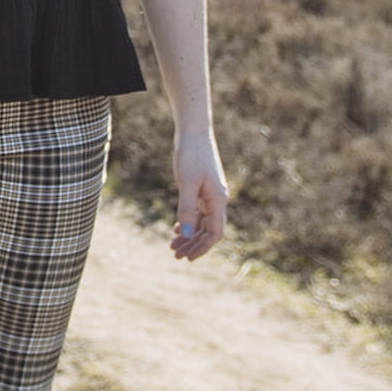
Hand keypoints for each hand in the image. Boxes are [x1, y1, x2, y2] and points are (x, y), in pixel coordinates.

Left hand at [170, 134, 229, 261]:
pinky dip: (189, 223)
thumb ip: (188, 209)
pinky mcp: (202, 188)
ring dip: (190, 236)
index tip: (188, 258)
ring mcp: (210, 194)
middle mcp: (217, 199)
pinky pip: (198, 212)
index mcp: (218, 200)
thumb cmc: (191, 154)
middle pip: (208, 231)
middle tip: (176, 255)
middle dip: (194, 245)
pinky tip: (177, 229)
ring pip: (203, 223)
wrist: (193, 132)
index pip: (214, 233)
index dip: (202, 248)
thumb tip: (187, 235)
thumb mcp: (187, 183)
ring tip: (173, 246)